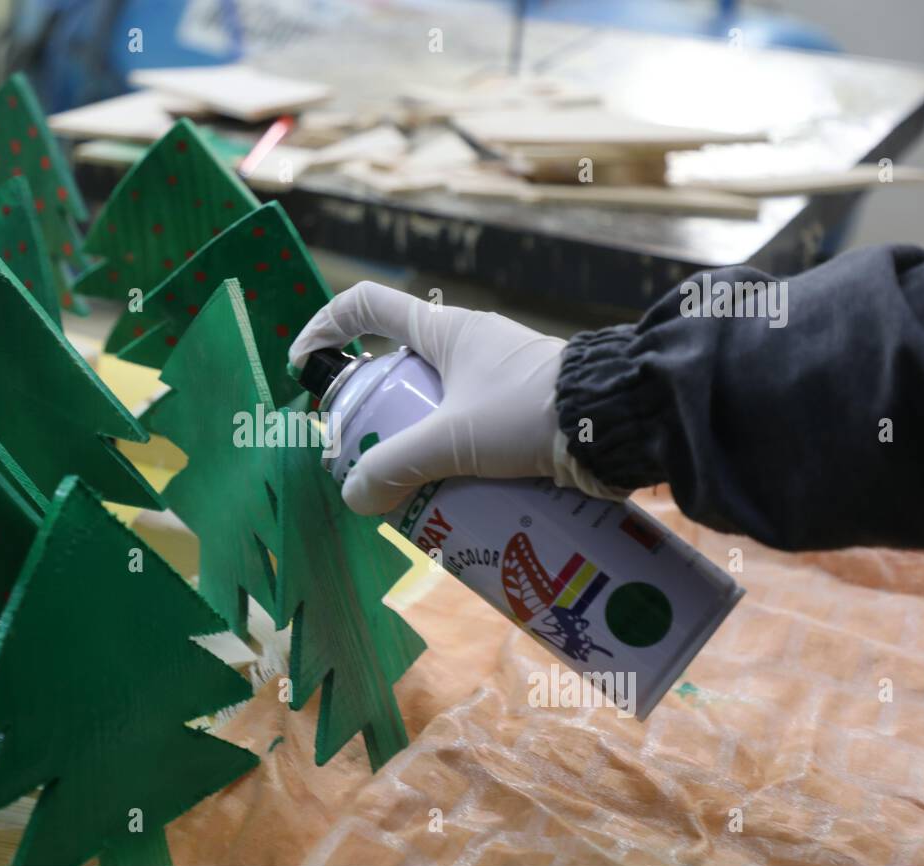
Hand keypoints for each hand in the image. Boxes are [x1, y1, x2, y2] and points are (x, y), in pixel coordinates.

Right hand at [290, 281, 621, 514]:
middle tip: (364, 460)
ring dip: (416, 447)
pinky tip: (454, 499)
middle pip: (396, 372)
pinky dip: (454, 462)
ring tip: (410, 492)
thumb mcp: (452, 440)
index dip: (324, 330)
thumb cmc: (532, 411)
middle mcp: (467, 345)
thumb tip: (353, 495)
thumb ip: (394, 467)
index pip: (365, 307)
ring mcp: (496, 378)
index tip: (304, 367)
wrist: (619, 422)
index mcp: (443, 330)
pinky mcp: (522, 410)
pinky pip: (471, 432)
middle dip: (374, 417)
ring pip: (435, 409)